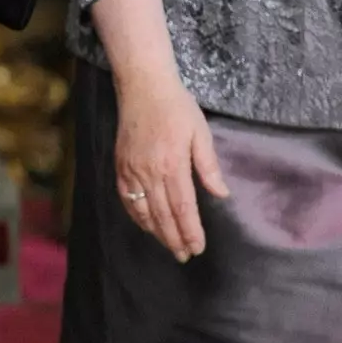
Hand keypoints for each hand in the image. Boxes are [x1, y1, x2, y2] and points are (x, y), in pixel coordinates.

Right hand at [114, 71, 229, 261]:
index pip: (183, 208)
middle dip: (175, 239)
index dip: (190, 231)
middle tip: (185, 255)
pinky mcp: (121, 166)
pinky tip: (147, 226)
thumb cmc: (177, 107)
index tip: (198, 247)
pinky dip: (137, 217)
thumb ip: (209, 166)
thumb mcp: (201, 132)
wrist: (143, 87)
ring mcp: (132, 170)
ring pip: (144, 211)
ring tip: (170, 246)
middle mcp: (149, 172)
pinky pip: (127, 200)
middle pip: (163, 215)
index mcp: (172, 164)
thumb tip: (221, 194)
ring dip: (157, 232)